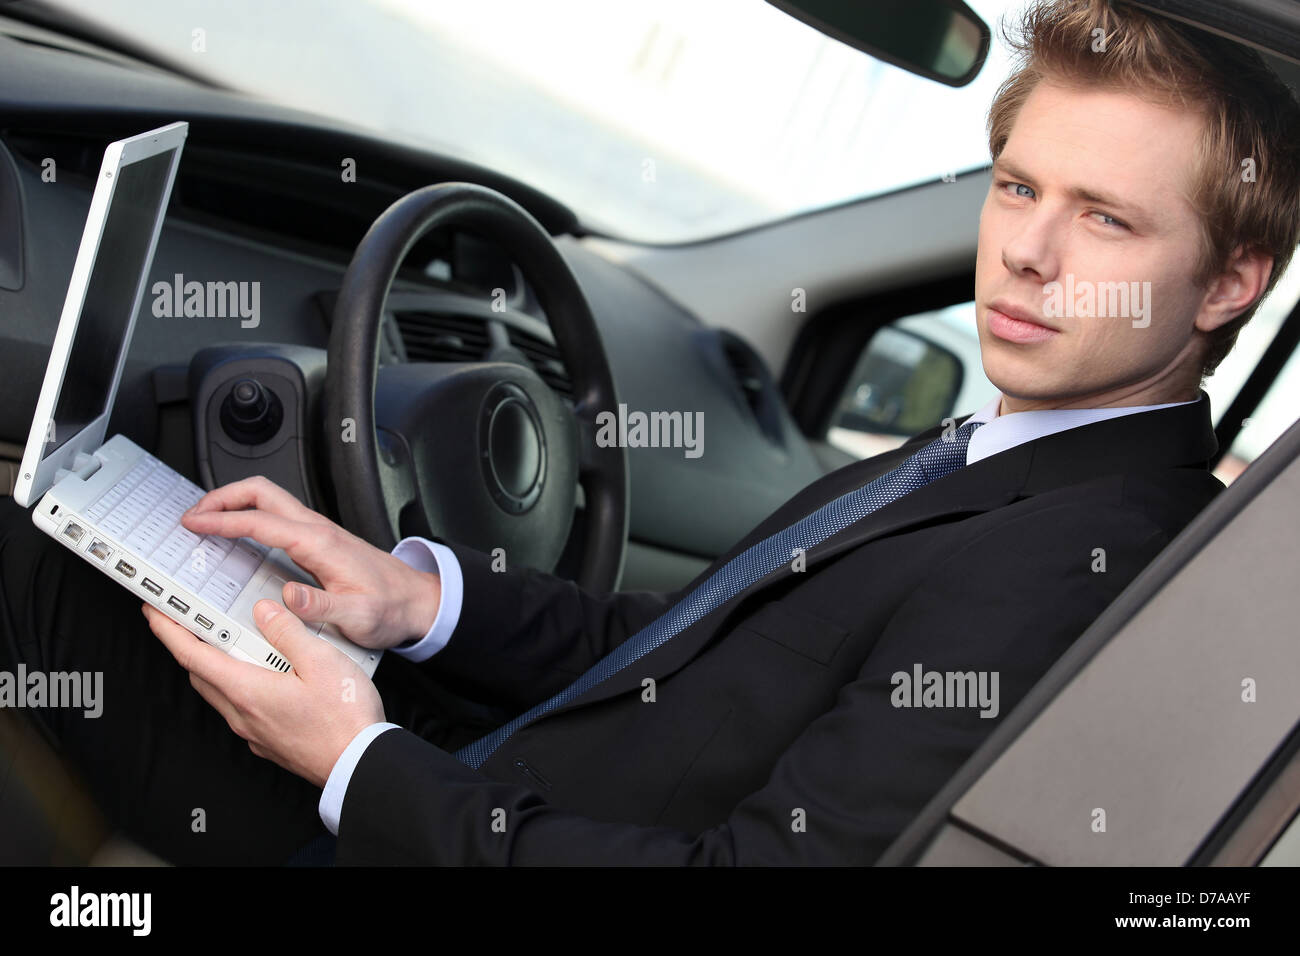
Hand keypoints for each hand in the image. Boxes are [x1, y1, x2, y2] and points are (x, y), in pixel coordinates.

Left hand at [142, 598, 384, 787]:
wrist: (359, 764)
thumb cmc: (344, 718)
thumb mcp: (321, 661)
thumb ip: (288, 632)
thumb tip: (264, 612)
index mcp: (248, 690)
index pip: (193, 656)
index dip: (169, 631)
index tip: (154, 612)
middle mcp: (242, 714)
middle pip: (201, 675)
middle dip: (188, 647)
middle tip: (188, 623)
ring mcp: (254, 732)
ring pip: (220, 694)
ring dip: (215, 667)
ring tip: (230, 645)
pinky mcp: (268, 742)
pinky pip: (240, 709)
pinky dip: (239, 686)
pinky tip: (263, 678)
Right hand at [180, 475, 439, 650]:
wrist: (417, 601)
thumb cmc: (391, 608)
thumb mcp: (358, 616)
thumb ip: (322, 607)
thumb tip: (287, 597)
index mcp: (320, 543)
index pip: (260, 521)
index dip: (222, 519)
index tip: (193, 524)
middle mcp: (317, 530)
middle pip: (261, 492)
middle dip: (221, 496)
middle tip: (192, 515)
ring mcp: (317, 532)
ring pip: (268, 501)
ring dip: (233, 504)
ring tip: (205, 521)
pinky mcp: (318, 541)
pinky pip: (276, 518)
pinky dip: (249, 518)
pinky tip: (236, 536)